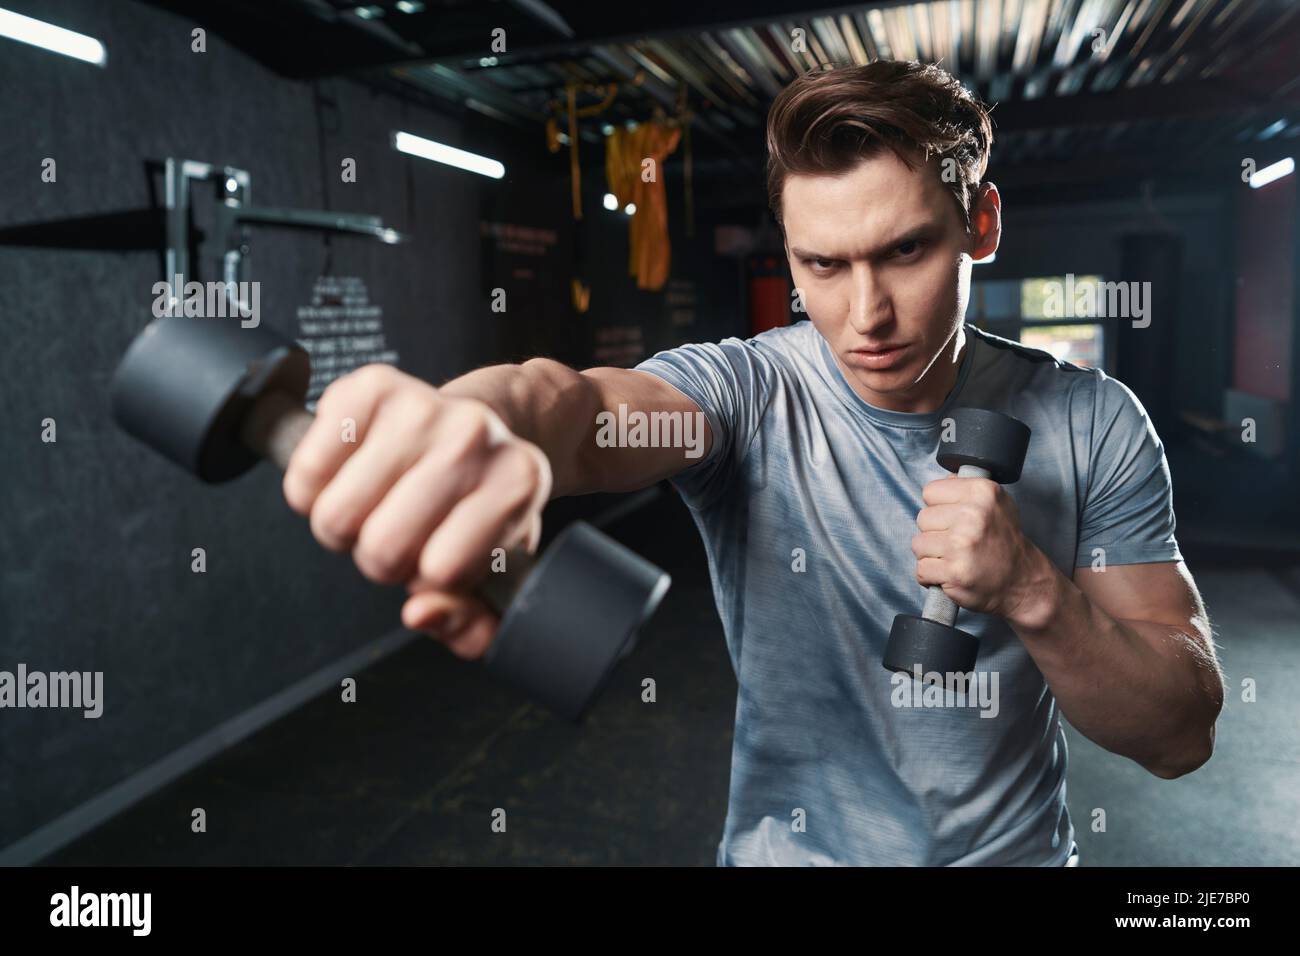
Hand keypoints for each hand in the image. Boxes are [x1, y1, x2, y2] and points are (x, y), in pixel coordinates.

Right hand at [281, 364, 552, 659]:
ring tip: (378, 504)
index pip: (439, 573)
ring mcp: (421, 404)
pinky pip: (304, 476)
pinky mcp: (367, 387)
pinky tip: (352, 474)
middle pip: (380, 549)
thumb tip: (420, 613)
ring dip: (345, 526)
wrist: (472, 425)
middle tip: (402, 530)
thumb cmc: (477, 505)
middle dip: (380, 558)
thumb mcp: (493, 570)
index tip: (439, 555)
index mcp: (519, 483)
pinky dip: (314, 491)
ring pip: (334, 516)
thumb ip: (472, 621)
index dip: (426, 579)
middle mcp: (475, 435)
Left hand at [912, 475, 1045, 620]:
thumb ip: (969, 489)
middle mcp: (972, 515)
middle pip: (922, 518)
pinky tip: (950, 574)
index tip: (954, 519)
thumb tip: (944, 480)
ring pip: (918, 544)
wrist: (1022, 581)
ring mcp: (961, 545)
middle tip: (957, 543)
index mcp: (982, 492)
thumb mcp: (997, 503)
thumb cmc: (1003, 541)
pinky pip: (921, 569)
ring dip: (932, 555)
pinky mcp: (954, 572)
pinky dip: (931, 576)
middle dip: (935, 532)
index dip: (939, 507)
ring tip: (954, 558)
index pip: (930, 492)